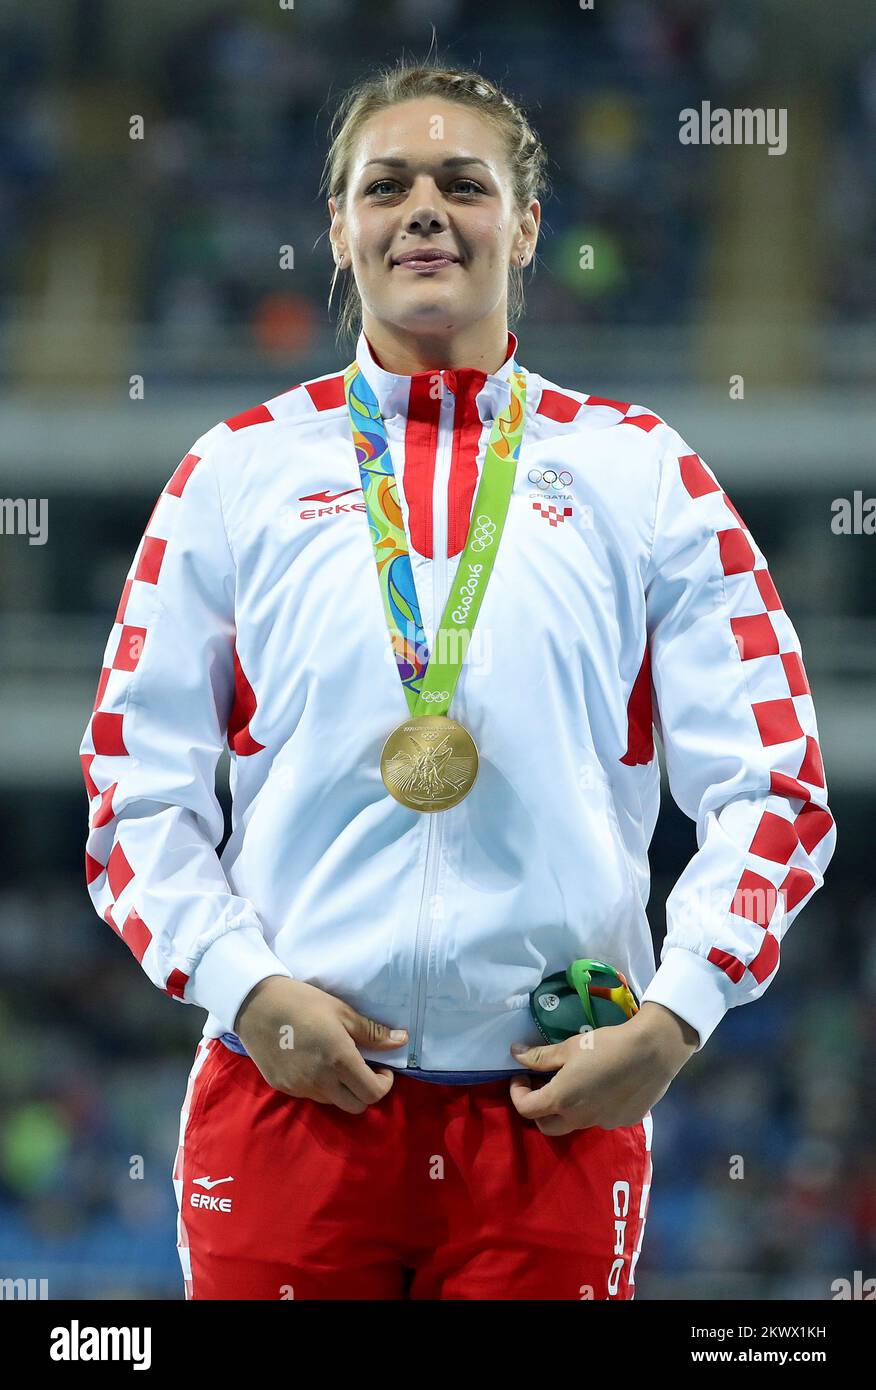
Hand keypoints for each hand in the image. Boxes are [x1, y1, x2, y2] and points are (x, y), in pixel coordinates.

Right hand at [234, 975, 407, 1114]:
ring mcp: (300, 1087)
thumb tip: (402, 1040)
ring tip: (338, 1064)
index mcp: (339, 1060)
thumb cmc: (303, 1002)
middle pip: (356, 1106)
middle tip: (364, 1069)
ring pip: (333, 1102)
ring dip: (343, 1090)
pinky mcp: (283, 1087)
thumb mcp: (342, 1012)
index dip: (384, 1084)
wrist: (256, 1004)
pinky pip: (311, 1096)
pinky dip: (321, 1086)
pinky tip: (315, 1063)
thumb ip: (372, 1032)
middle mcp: (320, 1080)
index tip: (383, 1068)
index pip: (372, 1093)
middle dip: (366, 1091)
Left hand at [508, 1001, 699, 1135]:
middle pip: (546, 1126)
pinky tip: (604, 1085)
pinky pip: (599, 1118)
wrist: (653, 1052)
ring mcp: (602, 1123)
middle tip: (543, 1084)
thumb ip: (540, 1056)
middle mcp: (579, 1118)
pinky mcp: (622, 1121)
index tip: (522, 1075)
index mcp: (562, 1099)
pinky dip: (592, 1106)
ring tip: (575, 1082)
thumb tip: (515, 1055)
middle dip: (538, 1108)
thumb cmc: (607, 1045)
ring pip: (574, 1123)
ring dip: (566, 1108)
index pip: (526, 1109)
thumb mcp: (569, 1047)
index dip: (517, 1092)